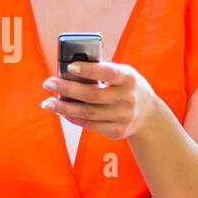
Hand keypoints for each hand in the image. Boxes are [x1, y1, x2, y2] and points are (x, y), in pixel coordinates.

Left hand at [41, 60, 157, 140]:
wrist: (149, 115)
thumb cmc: (128, 88)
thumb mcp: (124, 74)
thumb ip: (103, 71)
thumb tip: (69, 72)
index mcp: (129, 79)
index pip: (108, 73)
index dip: (89, 70)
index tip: (69, 67)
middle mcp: (128, 99)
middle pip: (92, 95)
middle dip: (67, 89)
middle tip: (48, 83)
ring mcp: (124, 117)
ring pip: (88, 113)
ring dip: (64, 108)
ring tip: (48, 103)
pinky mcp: (117, 131)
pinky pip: (91, 125)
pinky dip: (74, 119)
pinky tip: (62, 113)